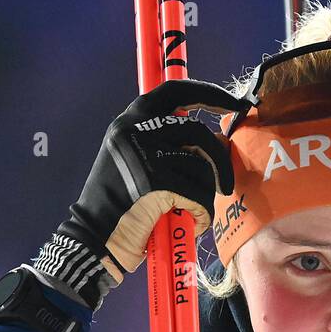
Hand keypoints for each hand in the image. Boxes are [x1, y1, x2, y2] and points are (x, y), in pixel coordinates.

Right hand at [32, 78, 250, 309]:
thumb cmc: (122, 209)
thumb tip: (218, 138)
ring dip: (205, 196)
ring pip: (201, 166)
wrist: (95, 240)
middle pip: (198, 131)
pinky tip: (189, 224)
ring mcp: (143, 152)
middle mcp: (134, 129)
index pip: (175, 91)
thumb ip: (166, 145)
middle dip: (220, 160)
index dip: (210, 94)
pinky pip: (198, 194)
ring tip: (192, 214)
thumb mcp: (137, 164)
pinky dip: (201, 214)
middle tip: (227, 186)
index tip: (235, 104)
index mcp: (130, 121)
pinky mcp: (154, 180)